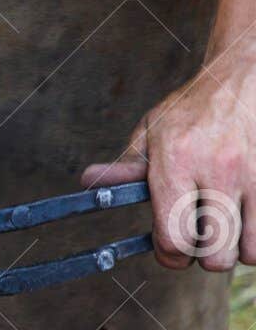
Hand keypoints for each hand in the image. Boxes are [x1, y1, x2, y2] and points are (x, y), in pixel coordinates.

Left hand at [83, 41, 255, 270]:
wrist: (246, 73)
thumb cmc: (194, 107)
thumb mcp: (153, 129)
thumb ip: (127, 165)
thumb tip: (89, 183)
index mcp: (177, 163)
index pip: (173, 239)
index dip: (170, 256)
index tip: (172, 251)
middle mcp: (218, 171)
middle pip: (214, 255)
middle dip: (205, 256)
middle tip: (203, 241)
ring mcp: (254, 174)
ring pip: (249, 251)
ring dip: (237, 250)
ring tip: (230, 231)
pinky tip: (249, 220)